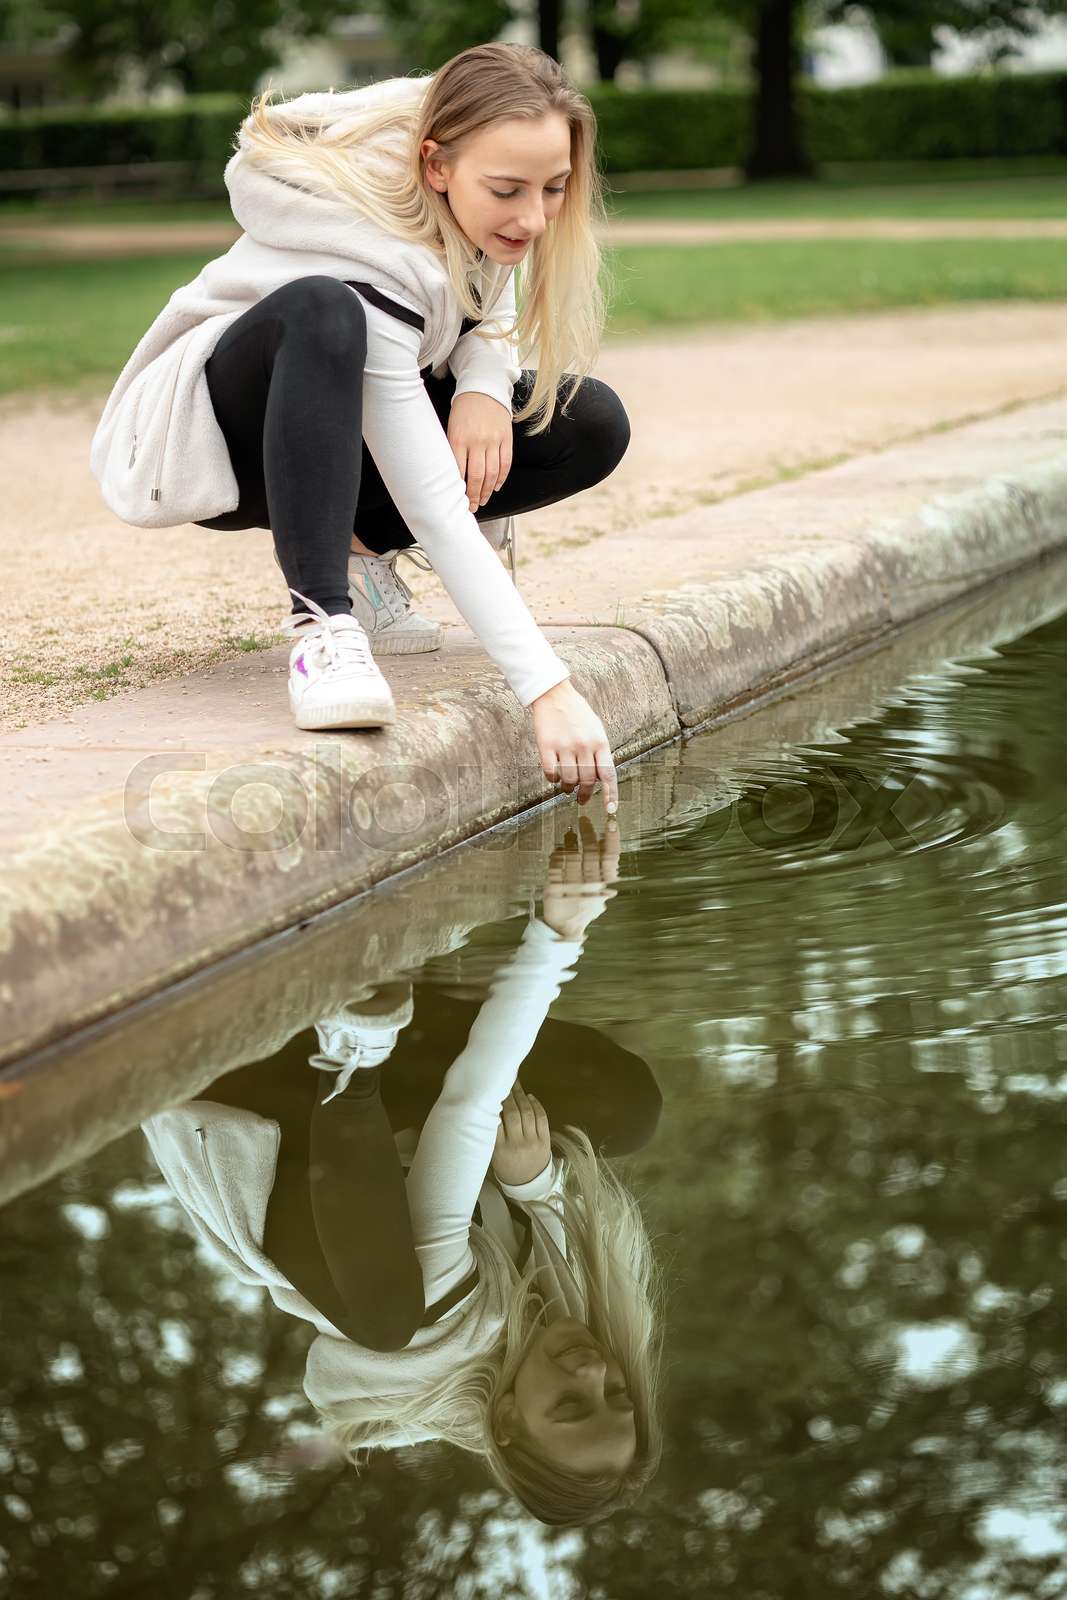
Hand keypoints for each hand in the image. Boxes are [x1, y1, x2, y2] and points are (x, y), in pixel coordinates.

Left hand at [447, 392, 512, 511]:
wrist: (483, 389)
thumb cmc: (463, 411)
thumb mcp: (451, 428)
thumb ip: (453, 451)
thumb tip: (454, 478)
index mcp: (459, 438)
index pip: (459, 472)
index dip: (460, 491)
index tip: (458, 502)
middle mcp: (477, 440)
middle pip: (476, 476)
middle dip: (474, 496)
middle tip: (472, 507)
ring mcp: (494, 439)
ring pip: (492, 473)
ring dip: (487, 491)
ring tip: (482, 501)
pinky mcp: (506, 438)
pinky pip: (505, 463)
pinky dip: (501, 478)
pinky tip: (495, 486)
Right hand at [491, 1083, 551, 1185]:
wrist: (529, 1184)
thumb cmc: (506, 1167)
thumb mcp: (493, 1154)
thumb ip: (492, 1134)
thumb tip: (492, 1106)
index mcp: (500, 1149)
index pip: (496, 1121)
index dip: (495, 1104)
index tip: (492, 1092)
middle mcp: (517, 1144)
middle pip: (513, 1114)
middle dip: (509, 1096)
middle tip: (505, 1083)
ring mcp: (533, 1142)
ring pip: (528, 1113)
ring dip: (522, 1096)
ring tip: (516, 1086)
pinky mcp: (545, 1140)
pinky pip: (542, 1118)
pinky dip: (536, 1105)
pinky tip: (529, 1097)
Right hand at [530, 678, 617, 811]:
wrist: (555, 695)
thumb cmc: (577, 714)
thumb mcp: (596, 730)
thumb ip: (600, 753)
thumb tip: (600, 779)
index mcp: (600, 742)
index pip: (608, 774)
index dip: (611, 794)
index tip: (610, 809)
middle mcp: (584, 745)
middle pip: (587, 781)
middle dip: (585, 795)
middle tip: (582, 800)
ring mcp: (565, 746)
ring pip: (568, 780)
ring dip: (567, 788)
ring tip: (567, 788)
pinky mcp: (546, 746)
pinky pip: (550, 772)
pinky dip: (552, 779)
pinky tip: (554, 776)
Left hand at [542, 813, 621, 940]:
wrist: (566, 927)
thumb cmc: (586, 904)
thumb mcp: (601, 889)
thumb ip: (604, 868)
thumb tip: (605, 840)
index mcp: (603, 885)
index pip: (611, 857)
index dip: (612, 839)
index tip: (611, 822)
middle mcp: (589, 885)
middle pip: (589, 852)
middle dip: (588, 833)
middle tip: (584, 820)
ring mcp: (571, 886)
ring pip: (571, 856)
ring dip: (571, 841)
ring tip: (570, 832)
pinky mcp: (553, 887)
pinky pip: (554, 864)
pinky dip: (556, 854)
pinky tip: (559, 849)